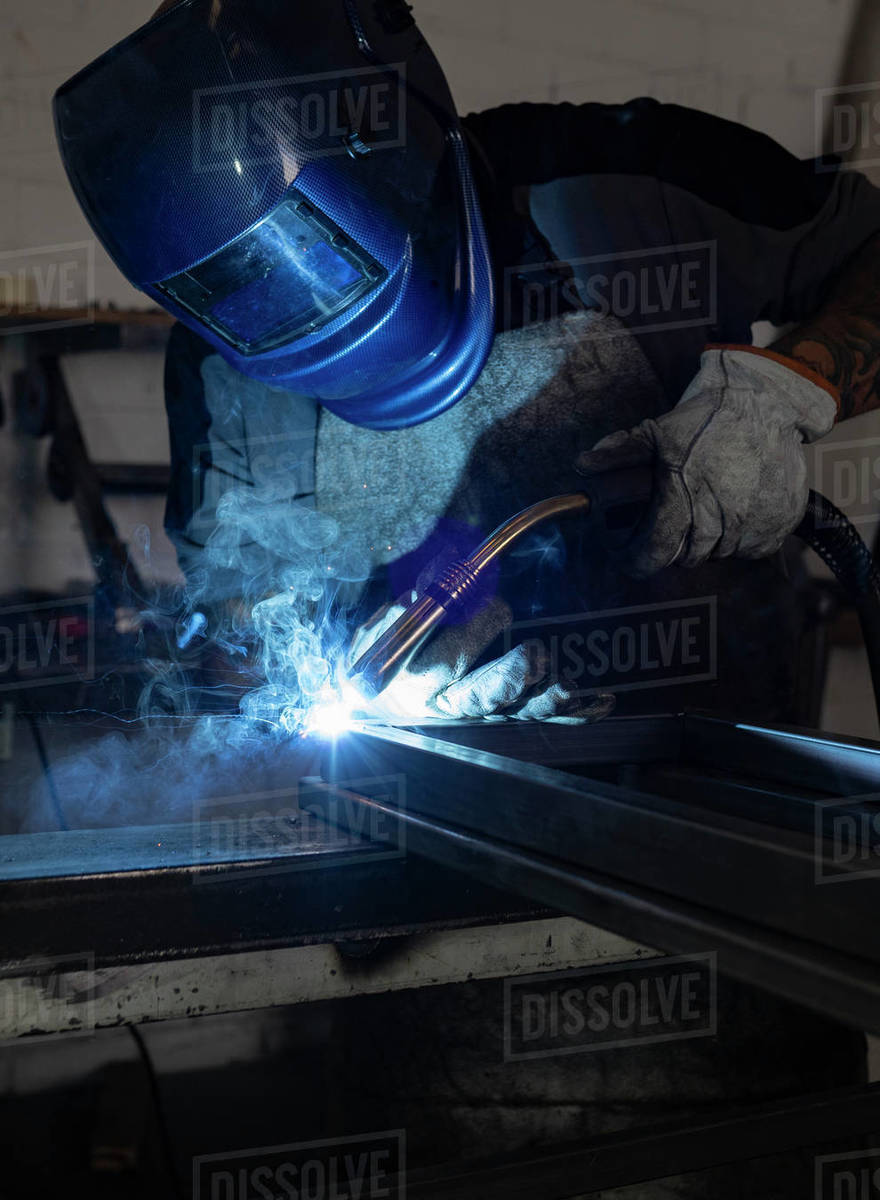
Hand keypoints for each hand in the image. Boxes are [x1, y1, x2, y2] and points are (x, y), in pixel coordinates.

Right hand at [348, 596, 614, 723]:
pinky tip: (602, 703)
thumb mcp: (380, 629)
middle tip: (534, 655)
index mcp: (417, 680)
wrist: (373, 700)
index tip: (495, 602)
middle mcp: (450, 703)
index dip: (477, 625)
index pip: (452, 653)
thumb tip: (428, 589)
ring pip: (517, 710)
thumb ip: (403, 610)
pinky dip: (573, 712)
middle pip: (483, 695)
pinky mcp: (502, 713)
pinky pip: (539, 713)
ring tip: (567, 686)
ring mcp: (480, 712)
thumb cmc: (380, 654)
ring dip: (546, 699)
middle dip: (510, 677)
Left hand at [576, 346, 836, 577]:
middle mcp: (718, 521)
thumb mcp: (658, 431)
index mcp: (683, 500)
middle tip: (672, 523)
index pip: (654, 552)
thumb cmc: (706, 418)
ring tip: (706, 512)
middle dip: (672, 546)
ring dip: (707, 542)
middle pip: (686, 557)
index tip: (627, 555)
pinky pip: (750, 549)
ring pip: (719, 554)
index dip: (636, 559)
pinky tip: (736, 511)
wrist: (766, 402)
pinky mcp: (778, 526)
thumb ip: (621, 452)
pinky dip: (740, 539)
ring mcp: (752, 526)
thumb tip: (582, 466)